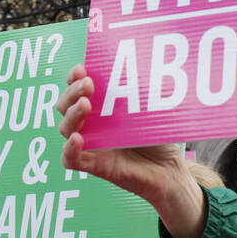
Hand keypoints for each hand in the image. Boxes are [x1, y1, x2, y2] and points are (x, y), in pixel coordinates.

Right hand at [57, 64, 206, 237]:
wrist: (171, 170)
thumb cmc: (159, 138)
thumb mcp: (152, 111)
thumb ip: (145, 93)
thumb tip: (148, 66)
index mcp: (100, 108)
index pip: (77, 89)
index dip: (74, 78)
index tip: (81, 69)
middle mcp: (91, 125)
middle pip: (65, 106)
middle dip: (72, 92)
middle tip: (87, 85)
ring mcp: (91, 145)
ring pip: (66, 129)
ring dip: (72, 114)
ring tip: (86, 105)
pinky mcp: (96, 166)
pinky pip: (71, 160)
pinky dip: (69, 150)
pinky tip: (77, 139)